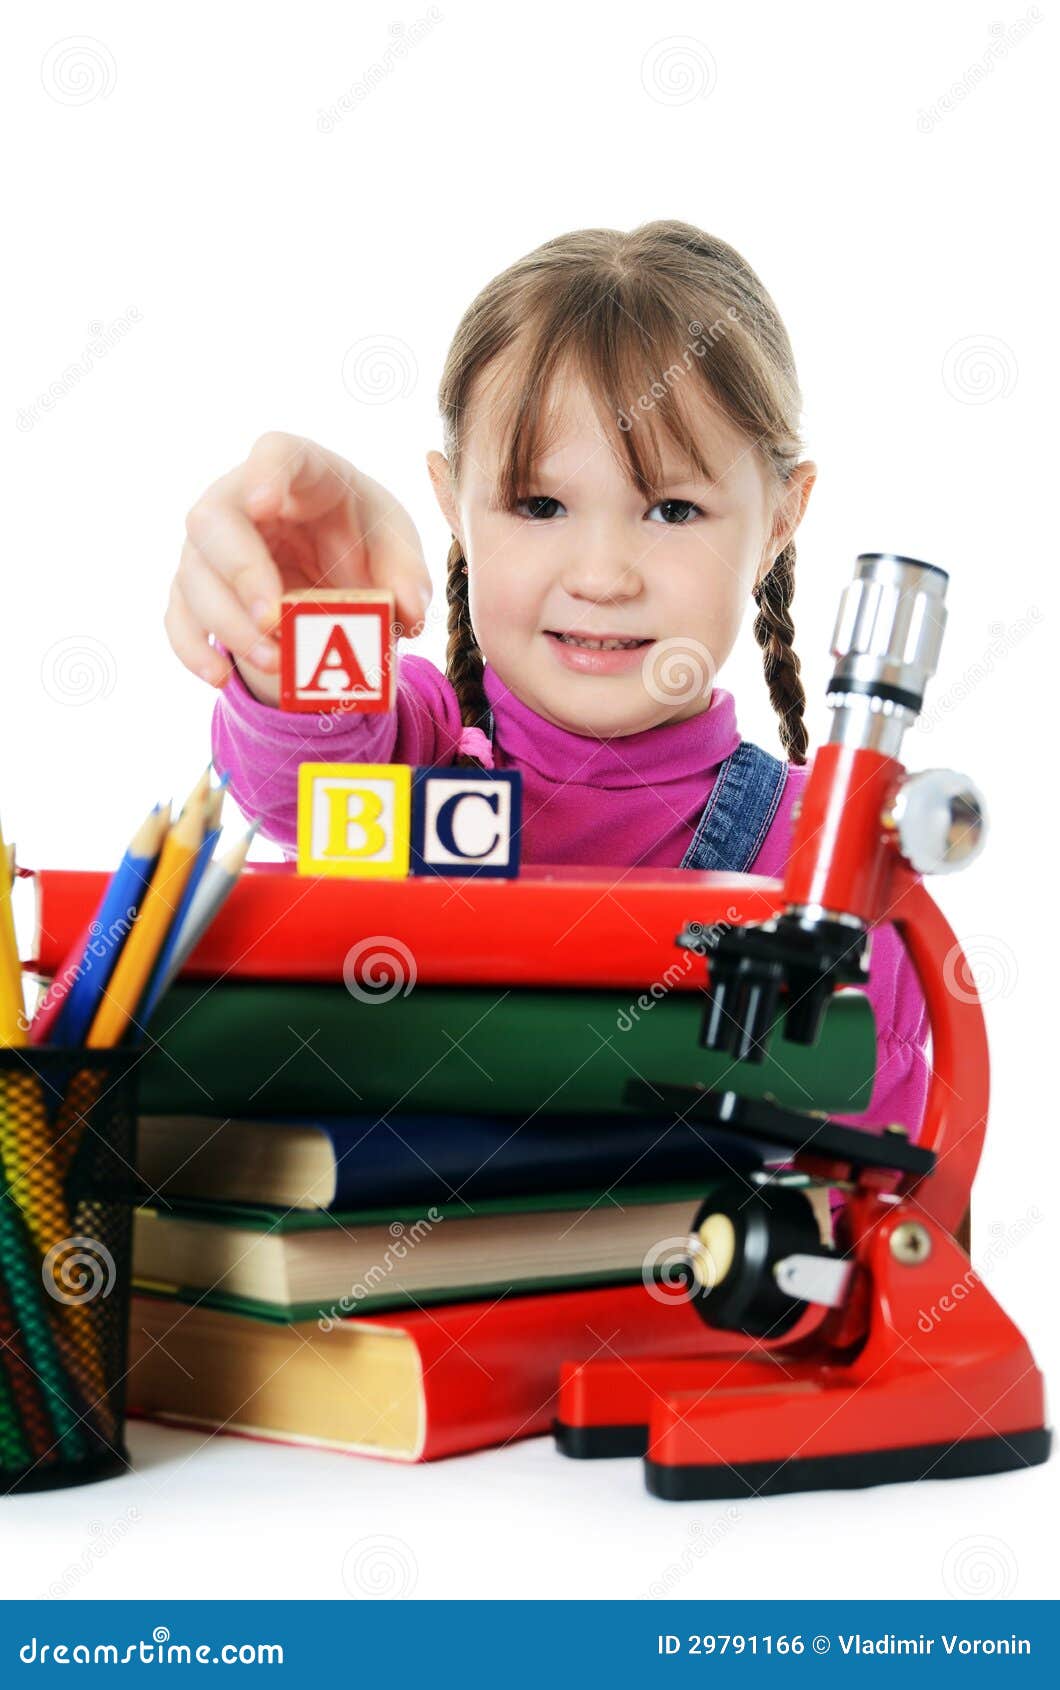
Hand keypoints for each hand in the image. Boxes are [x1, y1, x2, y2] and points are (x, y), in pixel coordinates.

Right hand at [166, 431, 433, 703]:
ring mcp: (211, 546)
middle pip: (213, 519)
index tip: (265, 501)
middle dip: (240, 571)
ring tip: (273, 661)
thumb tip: (408, 611)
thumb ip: (408, 572)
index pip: (276, 452)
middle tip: (272, 618)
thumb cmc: (360, 535)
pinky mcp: (198, 589)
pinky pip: (179, 617)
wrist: (332, 562)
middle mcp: (241, 499)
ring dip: (230, 624)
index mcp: (301, 472)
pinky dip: (194, 650)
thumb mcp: (396, 544)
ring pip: (195, 576)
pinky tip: (219, 676)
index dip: (266, 473)